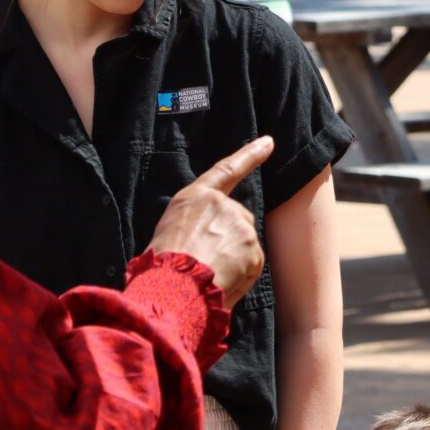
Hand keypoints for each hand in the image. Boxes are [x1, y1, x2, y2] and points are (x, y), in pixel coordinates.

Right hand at [149, 136, 271, 304]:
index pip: (226, 171)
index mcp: (194, 198)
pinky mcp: (252, 246)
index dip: (249, 155)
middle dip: (228, 241)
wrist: (171, 287)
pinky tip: (221, 282)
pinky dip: (240, 275)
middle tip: (205, 263)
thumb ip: (195, 225)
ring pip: (244, 245)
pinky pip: (251, 264)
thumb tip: (208, 240)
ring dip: (232, 260)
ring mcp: (239, 224)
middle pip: (237, 220)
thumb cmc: (160, 266)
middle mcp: (220, 204)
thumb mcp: (169, 232)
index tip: (268, 142)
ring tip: (208, 274)